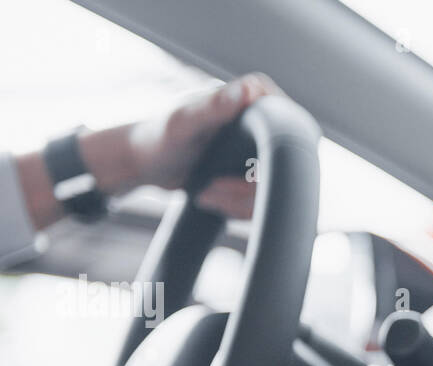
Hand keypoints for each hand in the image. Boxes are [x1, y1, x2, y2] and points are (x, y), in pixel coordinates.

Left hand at [77, 73, 278, 218]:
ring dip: (241, 202)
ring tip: (207, 196)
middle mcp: (259, 121)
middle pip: (285, 161)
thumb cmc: (156, 137)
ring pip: (275, 186)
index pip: (287, 116)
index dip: (277, 148)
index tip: (246, 169)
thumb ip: (214, 106)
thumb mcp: (184, 122)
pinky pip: (264, 199)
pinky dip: (239, 209)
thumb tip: (247, 90)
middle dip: (249, 187)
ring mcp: (258, 149)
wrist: (144, 164)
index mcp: (249, 97)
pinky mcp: (252, 173)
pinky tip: (214, 201)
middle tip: (214, 190)